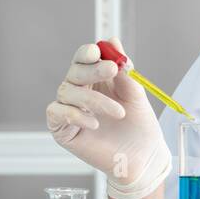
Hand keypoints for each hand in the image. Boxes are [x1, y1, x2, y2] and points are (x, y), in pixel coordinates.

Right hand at [46, 38, 170, 198]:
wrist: (142, 158)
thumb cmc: (139, 127)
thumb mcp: (135, 94)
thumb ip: (123, 71)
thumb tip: (113, 40)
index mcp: (96, 79)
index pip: (84, 58)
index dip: (88, 53)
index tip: (99, 51)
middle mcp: (80, 91)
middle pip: (74, 71)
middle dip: (92, 69)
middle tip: (111, 70)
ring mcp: (70, 109)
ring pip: (68, 92)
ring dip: (94, 99)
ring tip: (118, 113)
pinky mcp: (62, 129)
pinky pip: (57, 113)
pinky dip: (75, 115)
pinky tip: (94, 124)